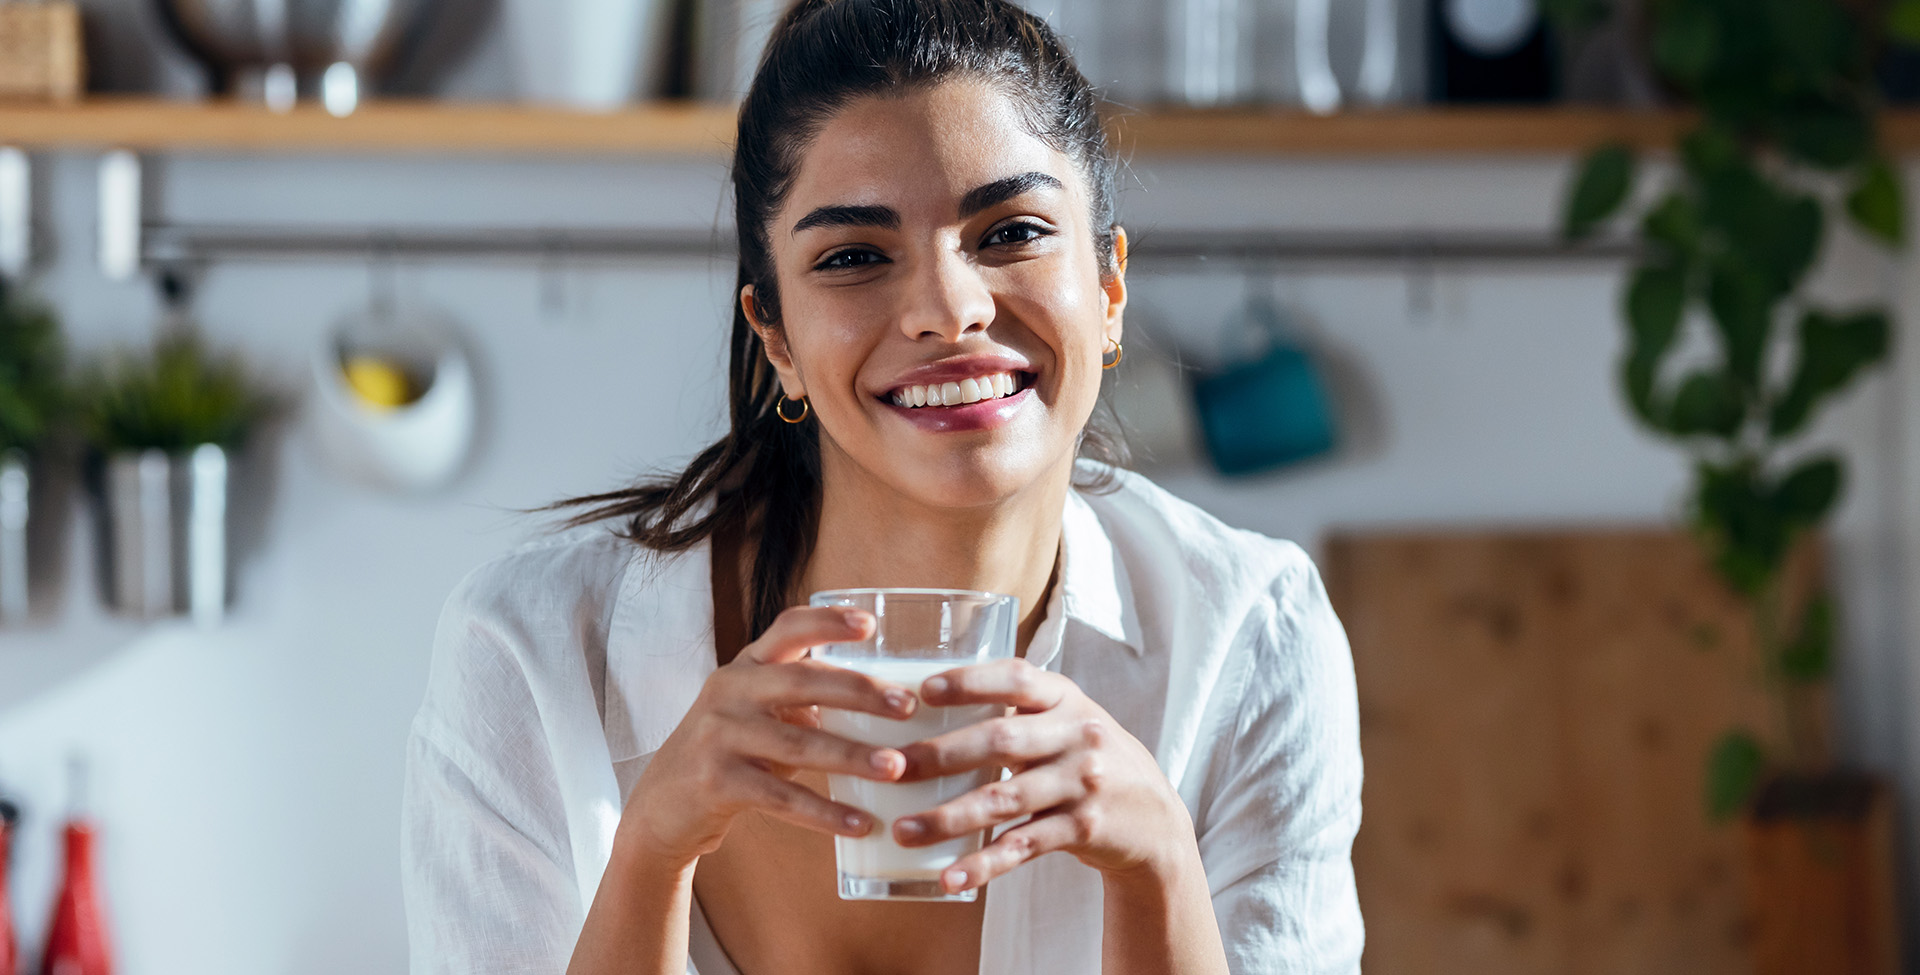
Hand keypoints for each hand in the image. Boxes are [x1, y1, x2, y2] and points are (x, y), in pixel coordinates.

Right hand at [619, 606, 917, 867]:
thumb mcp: (757, 715)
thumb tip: (884, 702)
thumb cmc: (730, 755)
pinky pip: (782, 798)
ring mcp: (718, 736)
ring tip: (897, 767)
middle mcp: (728, 692)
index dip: (828, 621)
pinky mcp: (716, 783)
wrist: (661, 808)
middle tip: (908, 707)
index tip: (872, 625)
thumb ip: (802, 701)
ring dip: (853, 757)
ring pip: (797, 744)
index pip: (787, 629)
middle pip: (801, 681)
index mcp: (744, 668)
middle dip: (860, 693)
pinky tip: (860, 823)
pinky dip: (825, 813)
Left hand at [890, 658, 1193, 894]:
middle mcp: (1077, 735)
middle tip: (890, 769)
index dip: (969, 682)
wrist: (1154, 817)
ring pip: (1004, 800)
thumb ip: (1017, 708)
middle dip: (940, 755)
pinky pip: (1023, 847)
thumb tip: (923, 701)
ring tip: (903, 830)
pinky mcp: (1083, 829)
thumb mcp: (1067, 718)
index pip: (1015, 678)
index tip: (921, 691)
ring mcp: (1083, 783)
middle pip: (1001, 742)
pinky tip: (949, 877)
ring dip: (948, 818)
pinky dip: (984, 864)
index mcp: (1065, 697)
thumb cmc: (1085, 757)